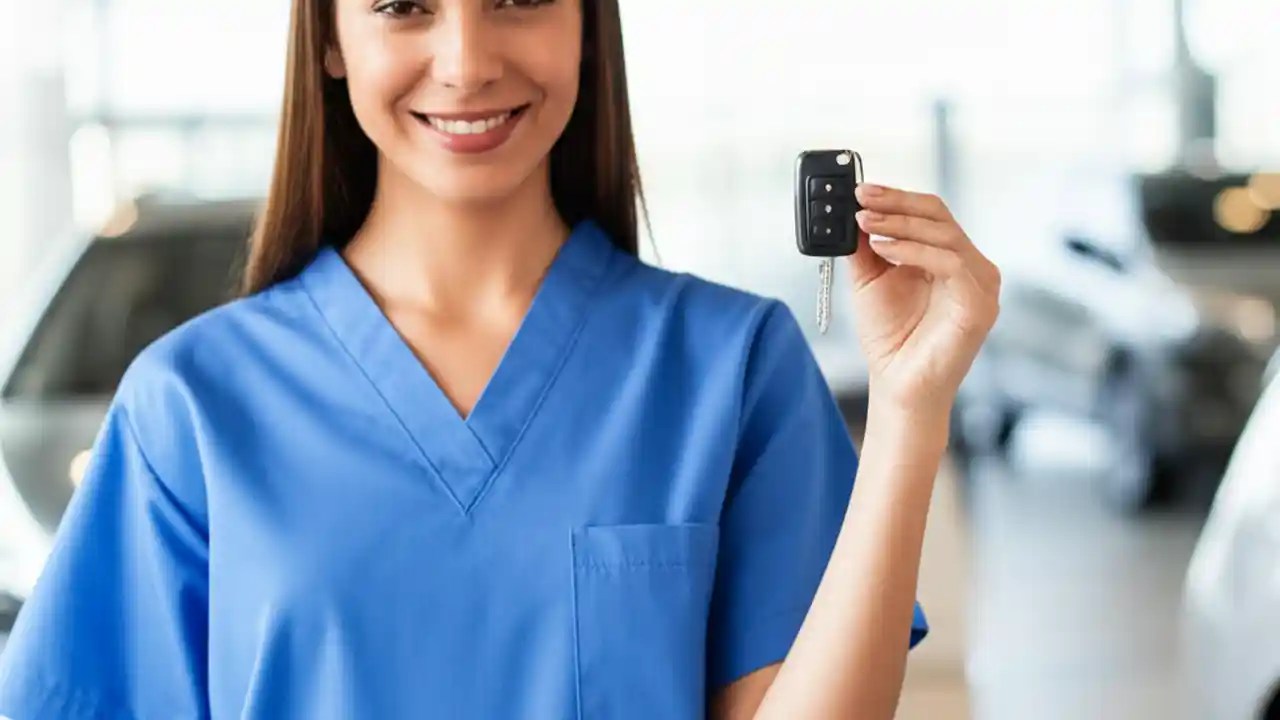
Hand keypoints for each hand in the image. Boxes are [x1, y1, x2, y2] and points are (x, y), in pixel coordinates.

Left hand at [847, 184, 1000, 411]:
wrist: (899, 386)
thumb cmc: (892, 339)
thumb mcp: (871, 282)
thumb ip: (867, 247)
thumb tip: (854, 212)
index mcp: (951, 259)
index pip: (931, 214)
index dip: (897, 198)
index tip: (862, 191)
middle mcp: (972, 268)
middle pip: (940, 216)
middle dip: (897, 204)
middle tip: (861, 199)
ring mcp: (981, 285)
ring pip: (944, 234)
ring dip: (900, 224)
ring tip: (867, 224)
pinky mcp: (979, 303)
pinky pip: (949, 262)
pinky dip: (913, 250)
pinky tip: (883, 249)